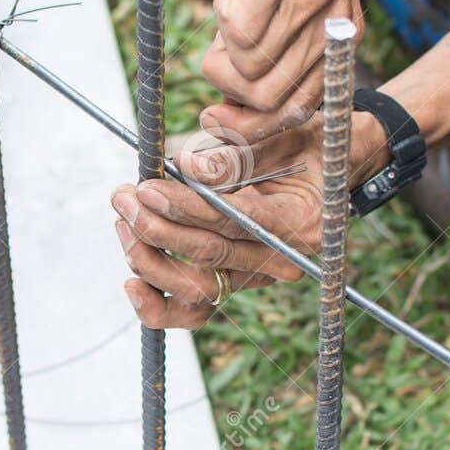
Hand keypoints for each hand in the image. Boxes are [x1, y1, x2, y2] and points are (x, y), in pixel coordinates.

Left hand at [113, 113, 385, 328]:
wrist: (327, 173)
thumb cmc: (302, 147)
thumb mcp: (280, 138)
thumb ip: (237, 156)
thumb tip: (189, 167)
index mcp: (300, 223)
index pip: (236, 220)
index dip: (187, 206)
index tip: (149, 187)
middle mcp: (281, 260)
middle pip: (210, 255)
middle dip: (157, 227)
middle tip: (124, 195)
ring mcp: (256, 278)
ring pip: (197, 290)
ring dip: (149, 258)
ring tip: (123, 217)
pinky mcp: (234, 284)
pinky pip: (194, 311)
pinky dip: (159, 305)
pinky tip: (131, 283)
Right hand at [201, 0, 362, 145]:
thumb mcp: (292, 0)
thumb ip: (283, 51)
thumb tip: (241, 110)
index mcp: (341, 37)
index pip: (298, 112)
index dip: (251, 125)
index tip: (217, 118)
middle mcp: (336, 23)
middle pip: (266, 98)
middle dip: (227, 84)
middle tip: (217, 51)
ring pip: (246, 66)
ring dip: (220, 40)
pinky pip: (234, 29)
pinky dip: (219, 9)